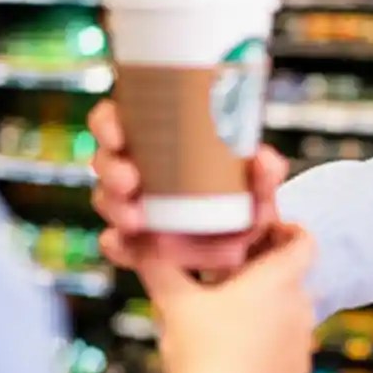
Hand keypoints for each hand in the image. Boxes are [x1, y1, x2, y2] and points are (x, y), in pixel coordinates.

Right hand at [88, 99, 288, 270]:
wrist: (246, 251)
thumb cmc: (246, 205)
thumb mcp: (260, 190)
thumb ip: (266, 175)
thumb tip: (263, 159)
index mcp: (156, 144)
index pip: (116, 122)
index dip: (107, 123)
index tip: (118, 134)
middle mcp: (137, 171)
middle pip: (106, 160)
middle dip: (110, 169)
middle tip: (129, 180)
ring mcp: (132, 207)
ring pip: (105, 200)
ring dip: (114, 206)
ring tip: (135, 219)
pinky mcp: (133, 243)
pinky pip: (114, 243)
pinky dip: (115, 244)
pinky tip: (122, 243)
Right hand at [135, 223, 315, 372]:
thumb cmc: (202, 352)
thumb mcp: (175, 303)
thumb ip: (159, 268)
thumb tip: (138, 245)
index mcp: (280, 280)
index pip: (304, 242)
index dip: (289, 230)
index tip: (267, 231)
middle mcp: (301, 307)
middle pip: (292, 276)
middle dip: (265, 270)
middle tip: (231, 271)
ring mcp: (302, 341)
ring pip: (290, 310)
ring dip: (268, 306)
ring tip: (232, 310)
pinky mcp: (297, 371)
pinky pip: (288, 343)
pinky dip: (270, 339)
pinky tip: (240, 347)